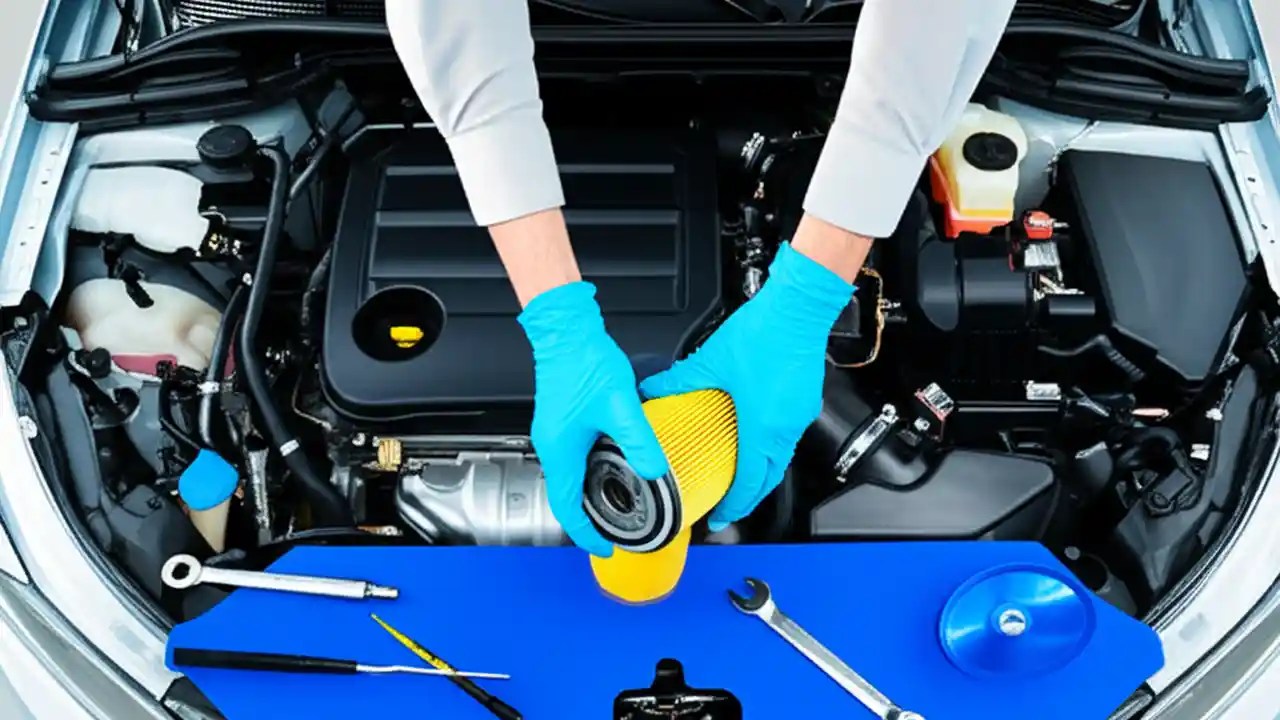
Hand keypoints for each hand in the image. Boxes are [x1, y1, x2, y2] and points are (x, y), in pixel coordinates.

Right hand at [518, 281, 667, 556]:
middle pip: (568, 497)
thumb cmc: (582, 361)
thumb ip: (639, 439)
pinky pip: (576, 459)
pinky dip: (593, 472)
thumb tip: (655, 468)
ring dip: (592, 495)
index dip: (586, 534)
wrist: (565, 330)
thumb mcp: (619, 405)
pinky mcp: (564, 422)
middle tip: (616, 530)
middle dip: (591, 519)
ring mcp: (556, 435)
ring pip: (572, 479)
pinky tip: (616, 465)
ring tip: (620, 503)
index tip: (605, 548)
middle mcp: (553, 447)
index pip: (568, 509)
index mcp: (561, 451)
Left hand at [640, 242, 854, 530]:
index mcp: (762, 427)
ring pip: (780, 459)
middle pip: (769, 479)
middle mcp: (785, 428)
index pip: (748, 482)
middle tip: (727, 507)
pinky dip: (769, 450)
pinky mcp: (803, 402)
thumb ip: (680, 380)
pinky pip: (787, 438)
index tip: (718, 518)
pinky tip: (752, 440)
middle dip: (748, 499)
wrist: (799, 308)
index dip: (732, 505)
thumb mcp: (712, 361)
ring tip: (737, 478)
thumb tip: (654, 389)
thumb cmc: (766, 333)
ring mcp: (798, 416)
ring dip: (760, 474)